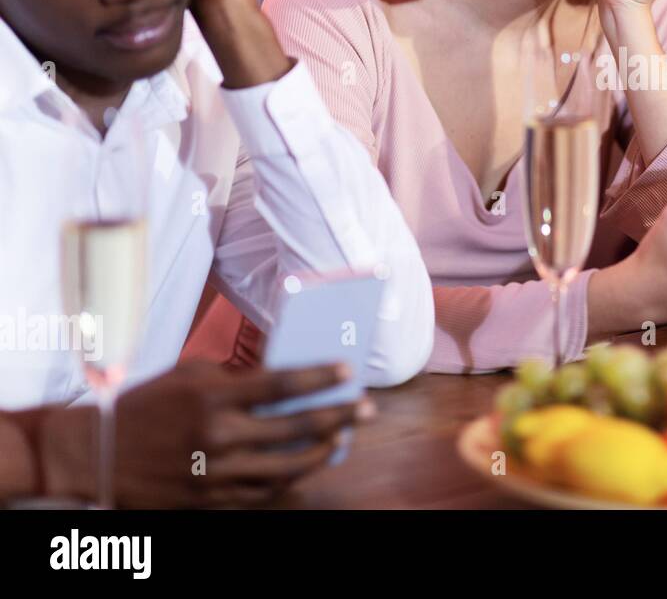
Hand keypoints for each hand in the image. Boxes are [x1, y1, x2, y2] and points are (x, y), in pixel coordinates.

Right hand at [44, 361, 368, 506]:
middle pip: (296, 427)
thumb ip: (234, 375)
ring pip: (288, 467)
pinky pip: (264, 492)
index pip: (280, 384)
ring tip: (343, 438)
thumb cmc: (145, 405)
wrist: (97, 454)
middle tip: (366, 408)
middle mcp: (217, 435)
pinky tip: (308, 465)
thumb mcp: (187, 375)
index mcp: (211, 397)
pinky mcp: (211, 498)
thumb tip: (281, 377)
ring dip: (324, 451)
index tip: (347, 371)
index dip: (319, 377)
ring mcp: (216, 472)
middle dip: (339, 416)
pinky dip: (291, 479)